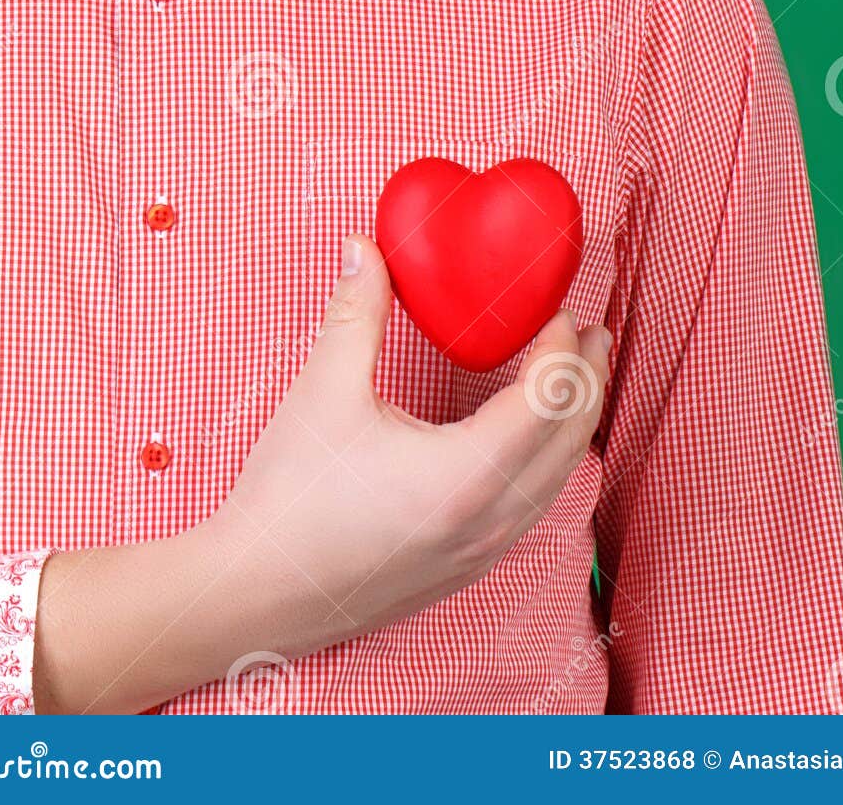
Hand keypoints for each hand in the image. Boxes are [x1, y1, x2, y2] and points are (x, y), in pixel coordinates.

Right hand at [199, 229, 611, 665]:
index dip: (562, 349)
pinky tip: (528, 434)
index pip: (548, 401)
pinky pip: (535, 507)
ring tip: (573, 372)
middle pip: (571, 441)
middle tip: (591, 331)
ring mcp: (482, 553)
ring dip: (574, 421)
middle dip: (587, 380)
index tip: (555, 309)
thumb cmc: (287, 499)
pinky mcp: (466, 568)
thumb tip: (364, 244)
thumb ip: (356, 311)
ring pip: (559, 480)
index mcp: (465, 477)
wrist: (251, 598)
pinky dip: (549, 460)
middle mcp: (489, 521)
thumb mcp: (323, 392)